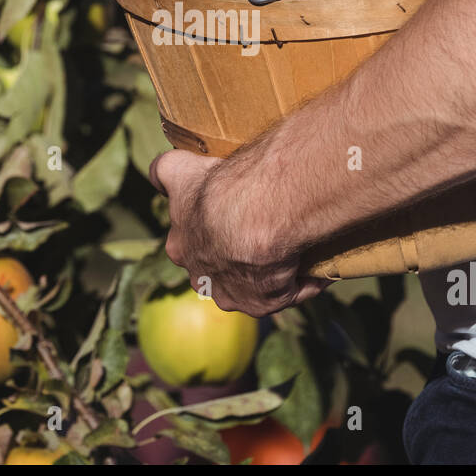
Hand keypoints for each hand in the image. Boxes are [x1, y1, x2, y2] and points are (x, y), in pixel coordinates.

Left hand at [149, 149, 328, 316]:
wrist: (256, 213)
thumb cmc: (218, 189)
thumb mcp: (179, 171)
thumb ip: (163, 170)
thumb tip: (158, 172)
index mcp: (182, 249)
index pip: (191, 245)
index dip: (208, 233)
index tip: (228, 216)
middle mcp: (203, 279)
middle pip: (219, 270)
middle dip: (235, 258)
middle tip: (262, 231)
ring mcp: (234, 295)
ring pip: (253, 285)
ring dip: (269, 273)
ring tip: (294, 249)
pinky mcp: (265, 304)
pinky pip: (291, 293)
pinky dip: (305, 281)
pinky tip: (318, 265)